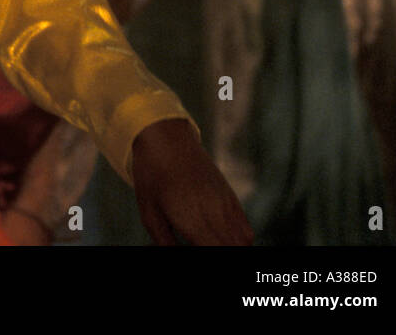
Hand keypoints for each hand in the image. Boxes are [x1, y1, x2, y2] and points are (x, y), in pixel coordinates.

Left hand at [131, 118, 252, 244]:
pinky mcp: (230, 195)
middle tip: (202, 245)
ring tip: (213, 243)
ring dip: (234, 247)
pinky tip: (221, 235)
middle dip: (224, 254)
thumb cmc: (152, 176)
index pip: (218, 254)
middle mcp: (216, 214)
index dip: (212, 258)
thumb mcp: (149, 213)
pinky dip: (240, 238)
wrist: (165, 137)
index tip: (196, 248)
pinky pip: (246, 227)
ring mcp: (226, 204)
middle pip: (236, 249)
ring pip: (245, 241)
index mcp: (194, 222)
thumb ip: (165, 242)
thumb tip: (177, 256)